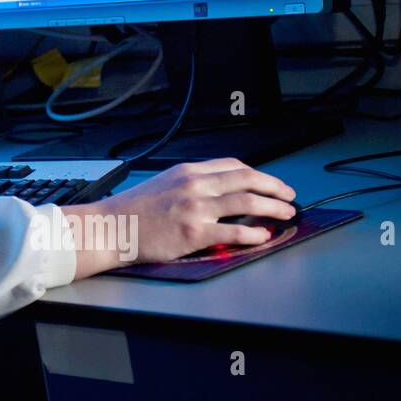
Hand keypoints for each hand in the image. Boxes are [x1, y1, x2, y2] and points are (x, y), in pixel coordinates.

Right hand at [60, 157, 297, 277]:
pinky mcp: (194, 232)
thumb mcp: (162, 184)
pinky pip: (234, 231)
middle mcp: (194, 185)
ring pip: (247, 202)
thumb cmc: (132, 210)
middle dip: (274, 186)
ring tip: (286, 213)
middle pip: (247, 179)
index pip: (232, 165)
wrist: (110, 227)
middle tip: (289, 195)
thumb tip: (219, 192)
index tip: (269, 183)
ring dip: (273, 207)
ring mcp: (195, 208)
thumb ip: (191, 184)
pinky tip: (264, 236)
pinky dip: (255, 233)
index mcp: (187, 171)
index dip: (258, 174)